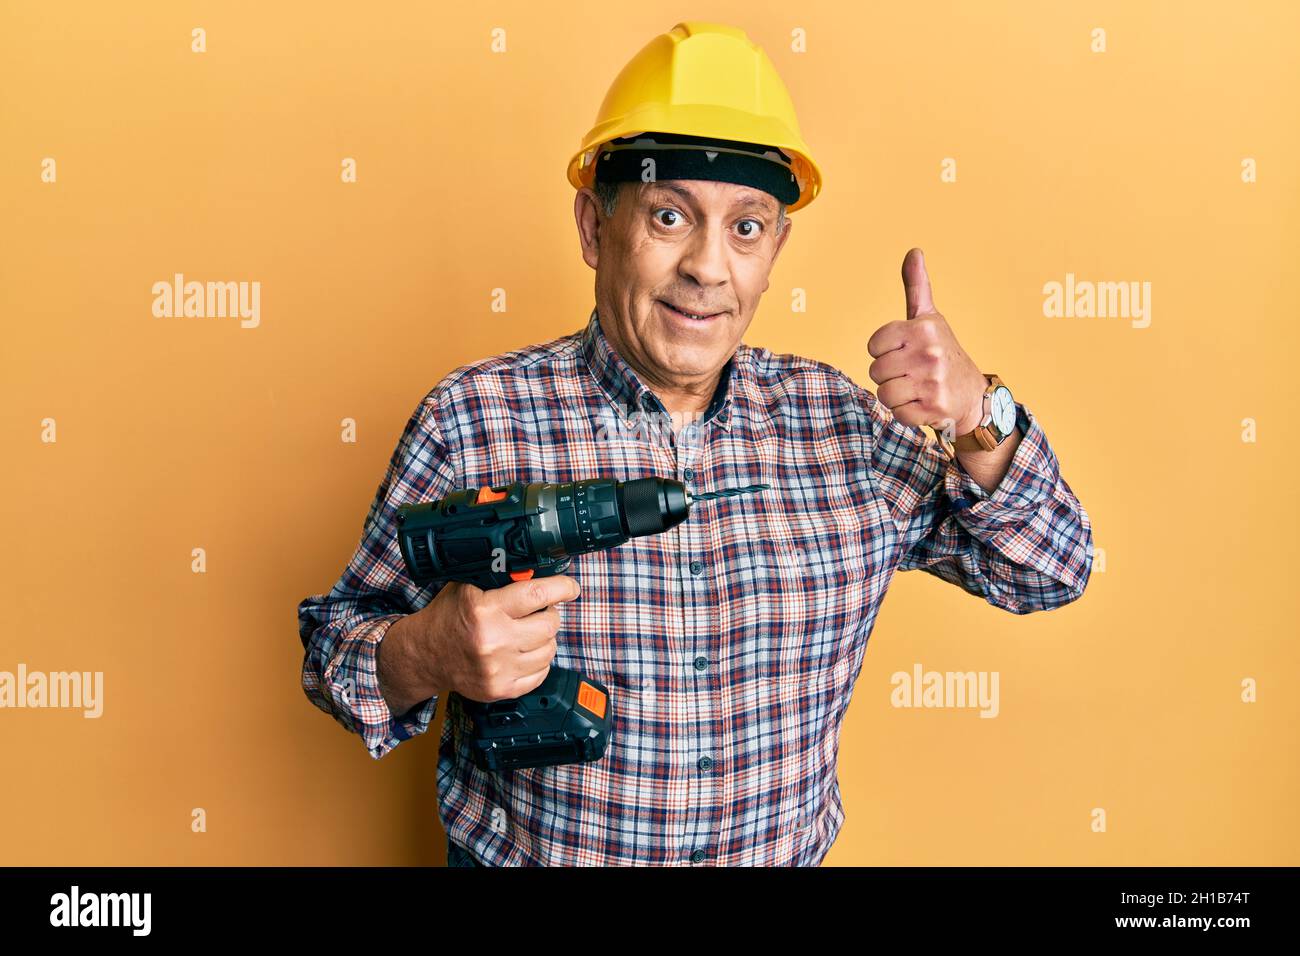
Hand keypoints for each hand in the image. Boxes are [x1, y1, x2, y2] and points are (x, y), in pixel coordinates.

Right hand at [377, 574, 579, 711]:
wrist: (424, 655)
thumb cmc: (448, 618)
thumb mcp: (467, 587)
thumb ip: (499, 578)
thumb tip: (536, 569)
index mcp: (484, 609)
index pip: (538, 594)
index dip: (562, 588)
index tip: (570, 587)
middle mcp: (493, 640)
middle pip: (549, 624)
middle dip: (550, 613)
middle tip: (540, 610)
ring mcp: (498, 668)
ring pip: (550, 650)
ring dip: (545, 638)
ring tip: (529, 632)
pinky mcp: (501, 689)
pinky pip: (541, 673)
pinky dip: (539, 661)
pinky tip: (524, 652)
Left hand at [867, 248, 989, 438]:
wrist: (972, 394)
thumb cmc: (943, 352)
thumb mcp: (929, 318)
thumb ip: (916, 286)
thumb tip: (913, 251)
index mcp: (923, 328)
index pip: (873, 345)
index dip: (883, 352)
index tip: (903, 351)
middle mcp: (929, 353)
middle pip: (876, 371)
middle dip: (888, 376)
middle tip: (911, 373)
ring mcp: (932, 382)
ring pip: (884, 394)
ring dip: (895, 395)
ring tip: (915, 388)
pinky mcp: (933, 408)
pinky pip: (898, 414)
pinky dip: (906, 413)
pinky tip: (922, 404)